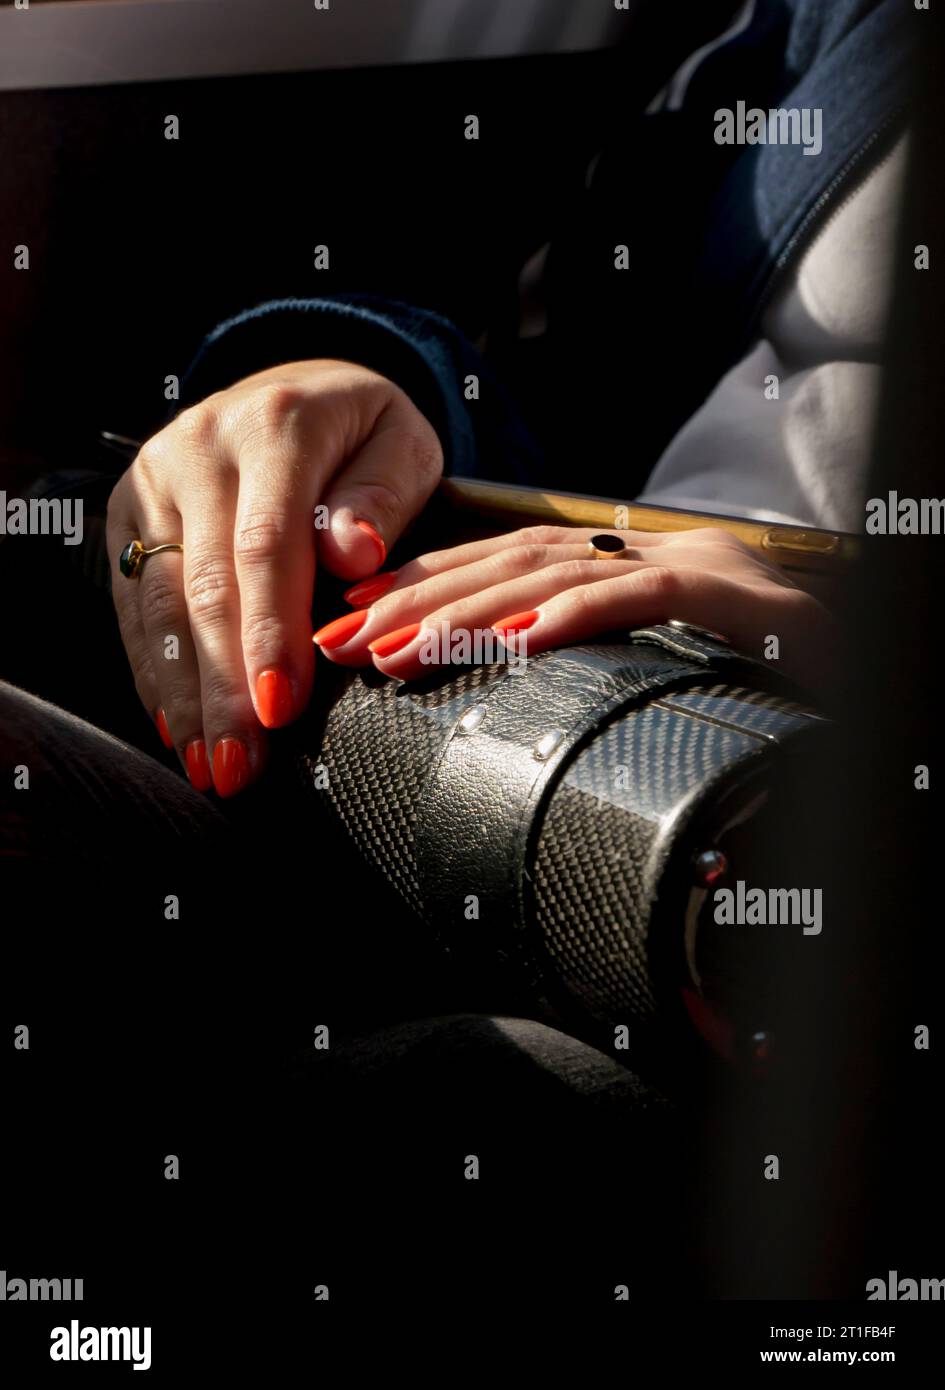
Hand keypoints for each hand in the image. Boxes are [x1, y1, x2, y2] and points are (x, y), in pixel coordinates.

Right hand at [107, 359, 442, 794]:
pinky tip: (176, 727)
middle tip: (239, 768)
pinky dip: (156, 669)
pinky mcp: (128, 510)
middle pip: (205, 584)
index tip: (280, 706)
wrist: (295, 385)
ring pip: (158, 600)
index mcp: (275, 425)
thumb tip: (354, 557)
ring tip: (207, 767)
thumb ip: (384, 495)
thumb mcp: (403, 443)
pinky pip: (135, 601)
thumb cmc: (364, 434)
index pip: (266, 544)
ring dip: (182, 693)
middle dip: (221, 686)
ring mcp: (154, 478)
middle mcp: (200, 446)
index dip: (270, 632)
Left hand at [313, 523, 835, 690]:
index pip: (508, 569)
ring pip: (559, 573)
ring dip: (468, 610)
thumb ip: (595, 678)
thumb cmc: (769, 689)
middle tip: (343, 640)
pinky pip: (642, 595)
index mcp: (629, 572)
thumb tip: (507, 696)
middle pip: (513, 563)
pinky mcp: (735, 598)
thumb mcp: (666, 680)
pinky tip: (514, 637)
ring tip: (397, 647)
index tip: (351, 621)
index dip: (424, 588)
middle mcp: (652, 556)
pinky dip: (573, 614)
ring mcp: (694, 569)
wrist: (867, 678)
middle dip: (418, 600)